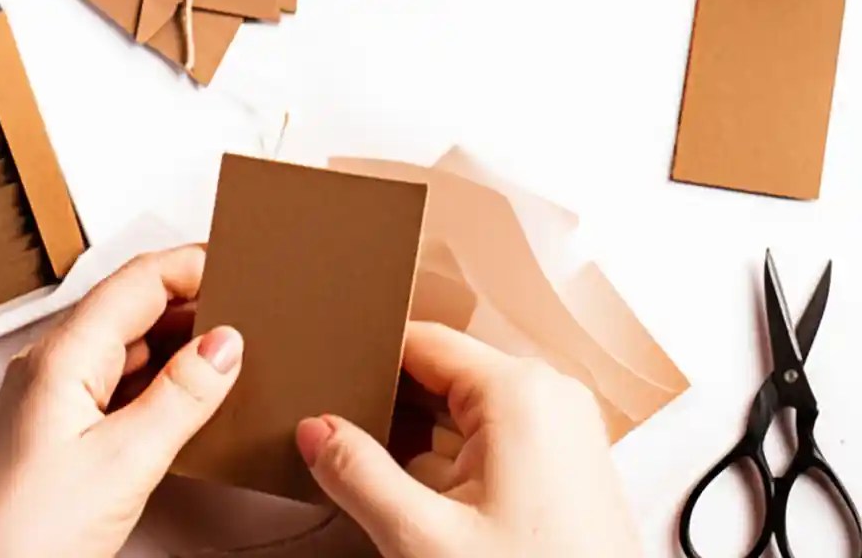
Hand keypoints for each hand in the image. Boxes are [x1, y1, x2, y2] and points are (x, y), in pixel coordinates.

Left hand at [0, 246, 243, 556]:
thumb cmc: (22, 535)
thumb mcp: (124, 461)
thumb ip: (181, 397)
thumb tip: (223, 345)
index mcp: (62, 356)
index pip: (137, 280)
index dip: (191, 264)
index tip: (241, 266)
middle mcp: (50, 366)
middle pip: (130, 306)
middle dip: (190, 300)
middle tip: (247, 310)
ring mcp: (50, 398)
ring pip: (124, 346)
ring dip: (176, 342)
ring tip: (228, 354)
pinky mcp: (55, 432)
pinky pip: (113, 384)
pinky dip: (155, 380)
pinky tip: (185, 400)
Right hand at [295, 322, 639, 557]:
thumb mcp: (423, 539)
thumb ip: (358, 475)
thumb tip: (317, 431)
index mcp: (519, 392)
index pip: (421, 342)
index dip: (367, 360)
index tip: (325, 383)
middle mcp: (550, 398)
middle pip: (442, 375)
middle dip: (390, 407)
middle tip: (339, 438)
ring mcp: (562, 433)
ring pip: (463, 414)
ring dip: (419, 443)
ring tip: (376, 473)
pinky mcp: (563, 468)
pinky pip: (491, 444)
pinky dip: (452, 466)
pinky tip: (420, 500)